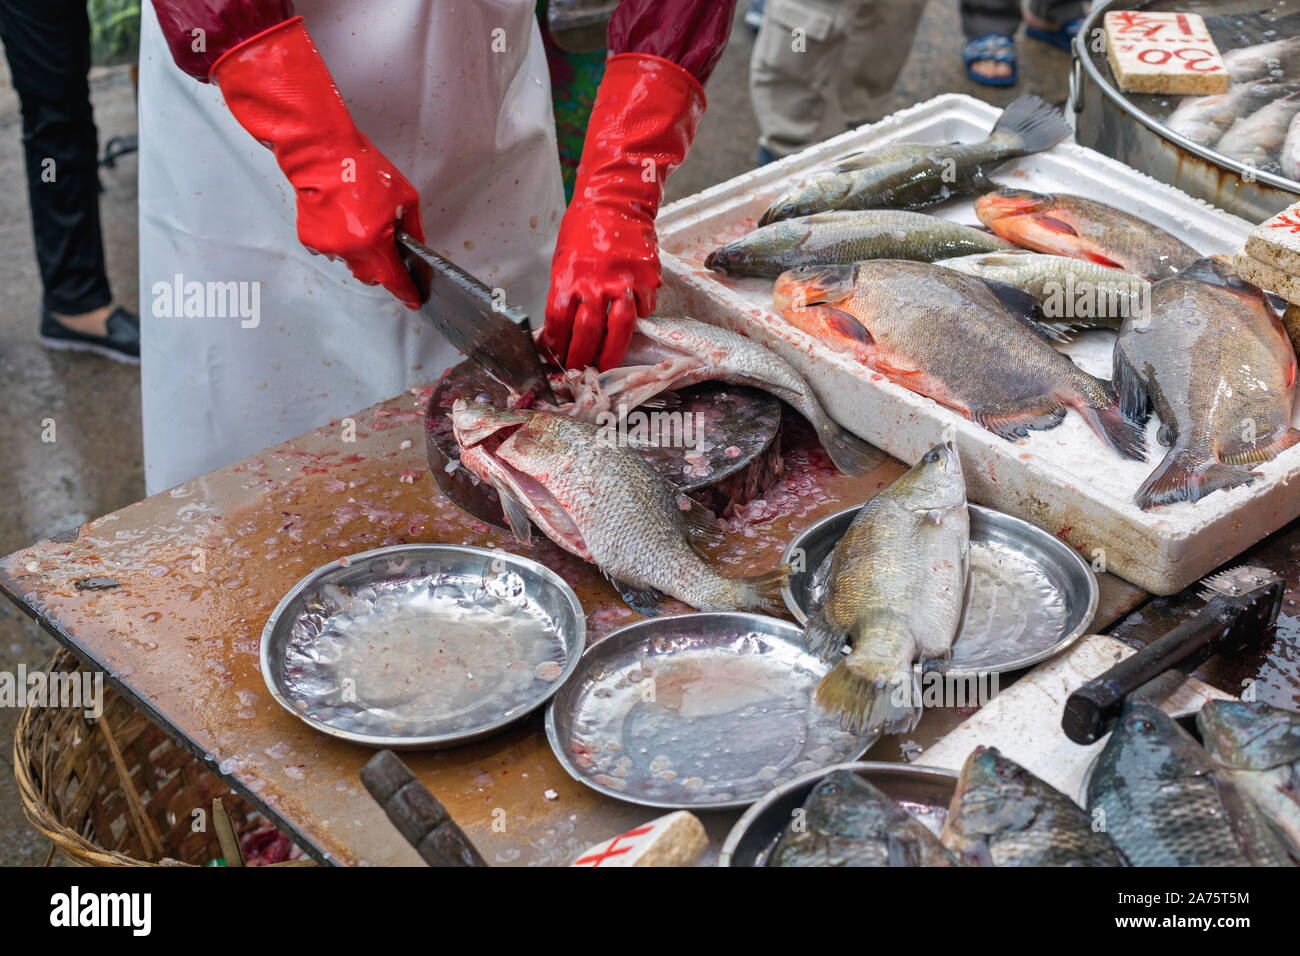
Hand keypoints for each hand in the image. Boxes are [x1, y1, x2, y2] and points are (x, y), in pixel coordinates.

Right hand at [212, 17, 423, 307]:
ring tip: (358, 220)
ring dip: (359, 251)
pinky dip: (339, 240)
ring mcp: (328, 247)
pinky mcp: (310, 241)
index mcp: (375, 241)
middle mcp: (350, 250)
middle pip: (371, 276)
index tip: (413, 301)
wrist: (321, 155)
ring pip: (350, 262)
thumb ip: (413, 227)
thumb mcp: (404, 196)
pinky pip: (331, 250)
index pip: (394, 279)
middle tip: (383, 242)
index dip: (406, 292)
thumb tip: (416, 246)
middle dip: (381, 267)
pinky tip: (340, 217)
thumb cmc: (363, 170)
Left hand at [543, 205, 658, 370]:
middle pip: (588, 332)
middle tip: (578, 370)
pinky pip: (644, 309)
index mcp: (569, 277)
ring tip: (605, 366)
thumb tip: (560, 325)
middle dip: (581, 356)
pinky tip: (630, 326)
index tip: (556, 355)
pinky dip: (638, 320)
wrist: (616, 200)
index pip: (559, 321)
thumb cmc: (585, 227)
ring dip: (612, 352)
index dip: (557, 344)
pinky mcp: (647, 279)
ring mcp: (624, 282)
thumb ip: (565, 290)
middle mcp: (596, 283)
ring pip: (619, 329)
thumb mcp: (563, 258)